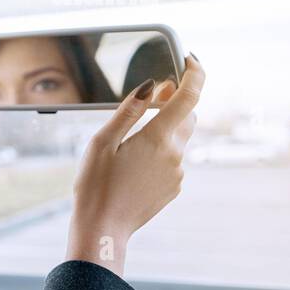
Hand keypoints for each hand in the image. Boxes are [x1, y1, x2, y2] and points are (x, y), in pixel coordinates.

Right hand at [66, 54, 204, 276]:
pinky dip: (158, 153)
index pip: (189, 97)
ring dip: (162, 131)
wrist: (102, 229)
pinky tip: (132, 166)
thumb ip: (128, 111)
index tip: (190, 60)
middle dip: (174, 103)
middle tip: (153, 97)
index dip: (194, 74)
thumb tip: (150, 85)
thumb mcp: (102, 142)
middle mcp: (175, 154)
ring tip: (129, 142)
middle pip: (187, 117)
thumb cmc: (95, 185)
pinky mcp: (173, 187)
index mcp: (158, 138)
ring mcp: (177, 172)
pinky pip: (171, 161)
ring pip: (177, 140)